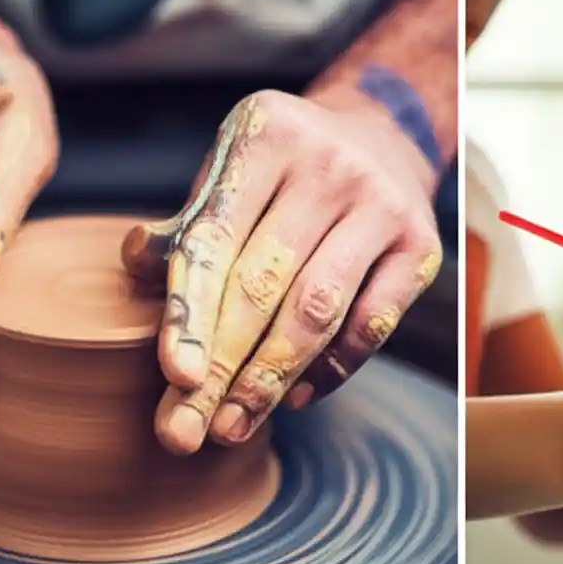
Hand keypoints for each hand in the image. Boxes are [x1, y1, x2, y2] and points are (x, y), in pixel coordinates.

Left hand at [122, 89, 441, 454]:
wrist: (383, 139)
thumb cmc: (284, 169)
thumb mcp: (232, 169)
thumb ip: (191, 222)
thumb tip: (141, 270)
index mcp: (267, 134)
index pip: (218, 238)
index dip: (192, 313)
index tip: (174, 377)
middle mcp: (330, 163)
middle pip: (265, 284)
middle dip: (222, 367)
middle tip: (186, 429)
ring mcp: (382, 204)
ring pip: (318, 311)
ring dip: (270, 379)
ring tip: (232, 425)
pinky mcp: (422, 246)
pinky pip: (371, 325)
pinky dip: (330, 370)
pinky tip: (293, 397)